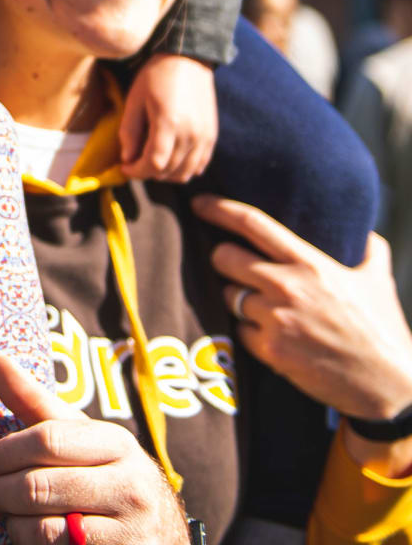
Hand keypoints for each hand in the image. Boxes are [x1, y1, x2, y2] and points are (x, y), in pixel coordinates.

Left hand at [0, 356, 186, 544]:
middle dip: (2, 490)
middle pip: (39, 487)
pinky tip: (34, 537)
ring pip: (43, 531)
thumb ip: (34, 400)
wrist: (161, 531)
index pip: (47, 439)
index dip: (8, 450)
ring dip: (14, 524)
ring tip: (13, 515)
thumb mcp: (79, 434)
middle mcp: (131, 489)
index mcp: (117, 444)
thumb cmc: (105, 472)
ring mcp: (130, 535)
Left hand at [119, 53, 215, 180]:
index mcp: (169, 123)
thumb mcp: (135, 100)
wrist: (188, 59)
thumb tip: (127, 159)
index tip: (124, 167)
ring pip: (184, 173)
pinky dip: (183, 168)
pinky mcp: (212, 136)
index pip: (154, 164)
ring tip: (150, 161)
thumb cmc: (155, 76)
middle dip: (147, 172)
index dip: (136, 171)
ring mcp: (205, 137)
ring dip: (165, 174)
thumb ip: (129, 131)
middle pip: (168, 171)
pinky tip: (170, 159)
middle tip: (134, 163)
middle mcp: (191, 134)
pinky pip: (199, 165)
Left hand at [194, 196, 411, 426]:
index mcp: (310, 263)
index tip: (198, 203)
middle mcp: (288, 287)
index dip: (218, 209)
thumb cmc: (383, 330)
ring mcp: (277, 320)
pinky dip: (249, 332)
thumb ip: (369, 250)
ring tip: (262, 307)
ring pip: (228, 295)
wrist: (391, 387)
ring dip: (237, 298)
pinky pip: (239, 331)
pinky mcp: (271, 351)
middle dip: (222, 260)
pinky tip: (272, 336)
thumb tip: (365, 231)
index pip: (252, 223)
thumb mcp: (378, 282)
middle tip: (233, 267)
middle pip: (224, 257)